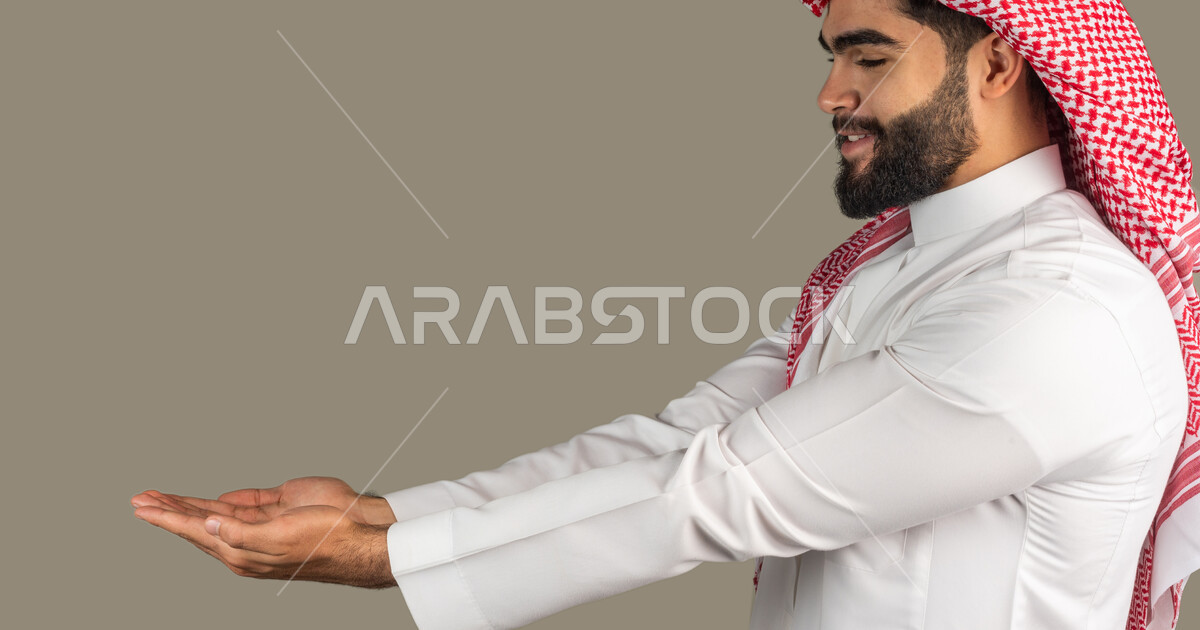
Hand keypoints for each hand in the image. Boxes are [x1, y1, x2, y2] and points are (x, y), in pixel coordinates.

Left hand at [132, 500, 396, 587]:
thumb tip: (207, 522)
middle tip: (140, 499)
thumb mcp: (278, 539)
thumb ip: (239, 531)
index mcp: (242, 552)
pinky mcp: (278, 506)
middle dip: (168, 510)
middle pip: (198, 522)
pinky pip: (243, 502)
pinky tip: (206, 502)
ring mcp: (262, 522)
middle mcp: (247, 539)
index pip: (195, 531)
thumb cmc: (324, 541)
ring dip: (187, 504)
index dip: (167, 518)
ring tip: (160, 497)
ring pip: (215, 512)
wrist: (359, 531)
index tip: (141, 507)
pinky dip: (222, 501)